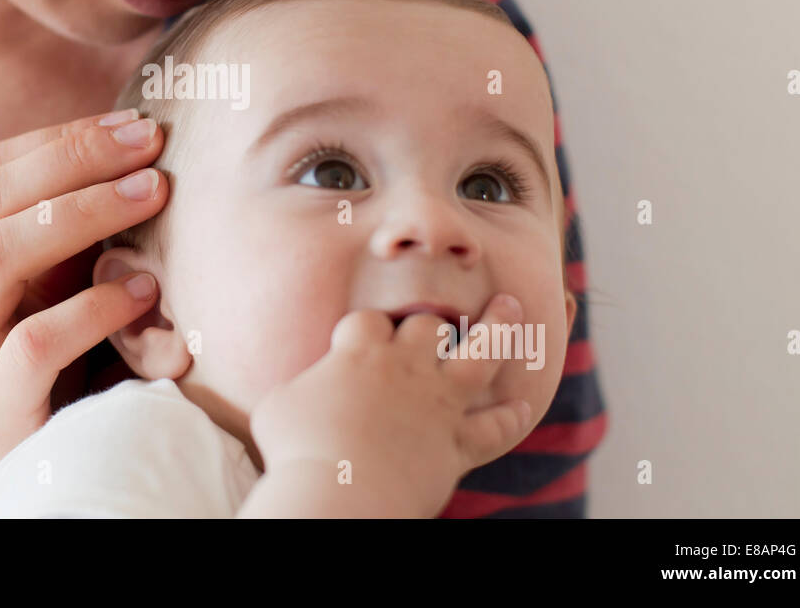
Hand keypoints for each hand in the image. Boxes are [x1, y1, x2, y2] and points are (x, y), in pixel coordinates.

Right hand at [0, 109, 168, 517]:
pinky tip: (142, 292)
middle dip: (78, 157)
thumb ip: (61, 243)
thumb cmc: (26, 382)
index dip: (61, 137)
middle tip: (152, 145)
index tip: (132, 124)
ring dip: (83, 213)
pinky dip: (93, 308)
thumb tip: (139, 166)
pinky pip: (33, 345)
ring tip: (153, 196)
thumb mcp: (32, 300)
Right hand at [247, 293, 532, 517]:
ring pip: (481, 354)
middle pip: (429, 326)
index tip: (363, 339)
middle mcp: (405, 369)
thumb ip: (296, 387)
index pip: (368, 320)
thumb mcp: (278, 405)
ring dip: (499, 329)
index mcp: (360, 353)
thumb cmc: (298, 448)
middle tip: (443, 319)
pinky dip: (508, 418)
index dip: (366, 327)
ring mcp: (437, 404)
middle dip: (435, 322)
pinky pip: (493, 428)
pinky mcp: (457, 444)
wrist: (340, 491)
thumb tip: (298, 389)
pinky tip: (521, 408)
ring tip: (511, 308)